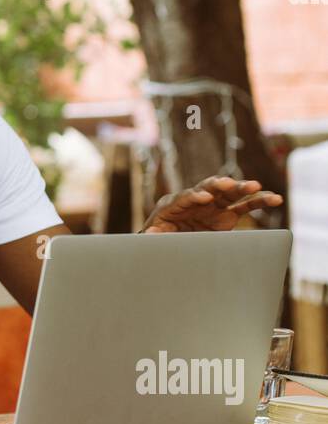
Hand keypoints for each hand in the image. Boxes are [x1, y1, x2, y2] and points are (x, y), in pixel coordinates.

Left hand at [142, 175, 283, 232]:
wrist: (170, 239)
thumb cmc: (159, 235)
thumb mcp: (154, 236)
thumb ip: (153, 235)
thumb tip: (150, 234)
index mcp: (175, 204)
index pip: (185, 197)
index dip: (194, 196)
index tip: (204, 198)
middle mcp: (196, 200)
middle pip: (208, 188)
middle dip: (218, 186)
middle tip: (228, 184)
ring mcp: (213, 205)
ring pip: (229, 193)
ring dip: (242, 188)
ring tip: (257, 186)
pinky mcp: (226, 213)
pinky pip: (244, 205)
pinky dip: (258, 201)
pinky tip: (274, 199)